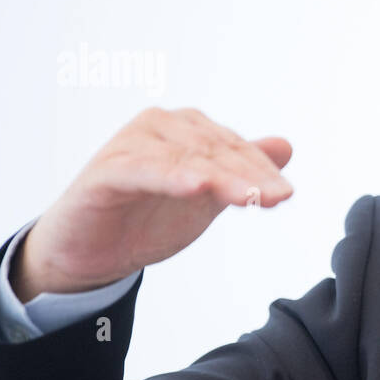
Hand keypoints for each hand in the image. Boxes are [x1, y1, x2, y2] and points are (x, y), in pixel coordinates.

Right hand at [11, 107, 292, 300]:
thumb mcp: (206, 196)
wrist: (92, 252)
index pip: (235, 148)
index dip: (262, 172)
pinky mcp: (107, 170)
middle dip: (250, 177)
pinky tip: (197, 187)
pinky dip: (172, 176)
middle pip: (216, 152)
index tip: (286, 195)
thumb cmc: (147, 217)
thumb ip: (243, 170)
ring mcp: (132, 145)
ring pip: (188, 160)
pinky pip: (145, 171)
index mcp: (187, 129)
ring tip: (250, 197)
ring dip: (222, 179)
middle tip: (278, 198)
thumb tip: (285, 146)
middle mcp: (160, 127)